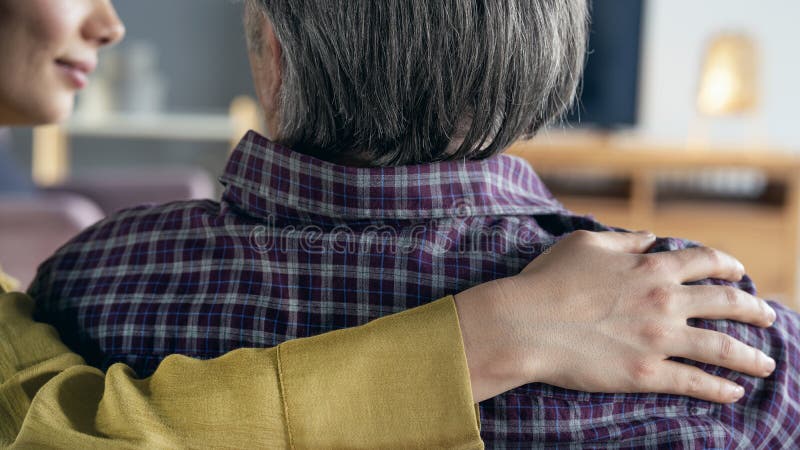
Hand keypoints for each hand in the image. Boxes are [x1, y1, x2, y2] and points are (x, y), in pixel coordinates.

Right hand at [454, 230, 775, 402]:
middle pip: (726, 304)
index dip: (728, 266)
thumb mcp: (584, 243)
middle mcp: (664, 301)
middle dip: (754, 310)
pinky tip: (735, 392)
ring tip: (766, 364)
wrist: (525, 323)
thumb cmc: (548, 280)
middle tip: (768, 316)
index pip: (705, 262)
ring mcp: (658, 339)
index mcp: (651, 268)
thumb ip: (623, 239)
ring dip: (751, 356)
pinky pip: (695, 382)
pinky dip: (720, 388)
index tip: (739, 273)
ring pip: (722, 348)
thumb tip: (649, 239)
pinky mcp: (646, 373)